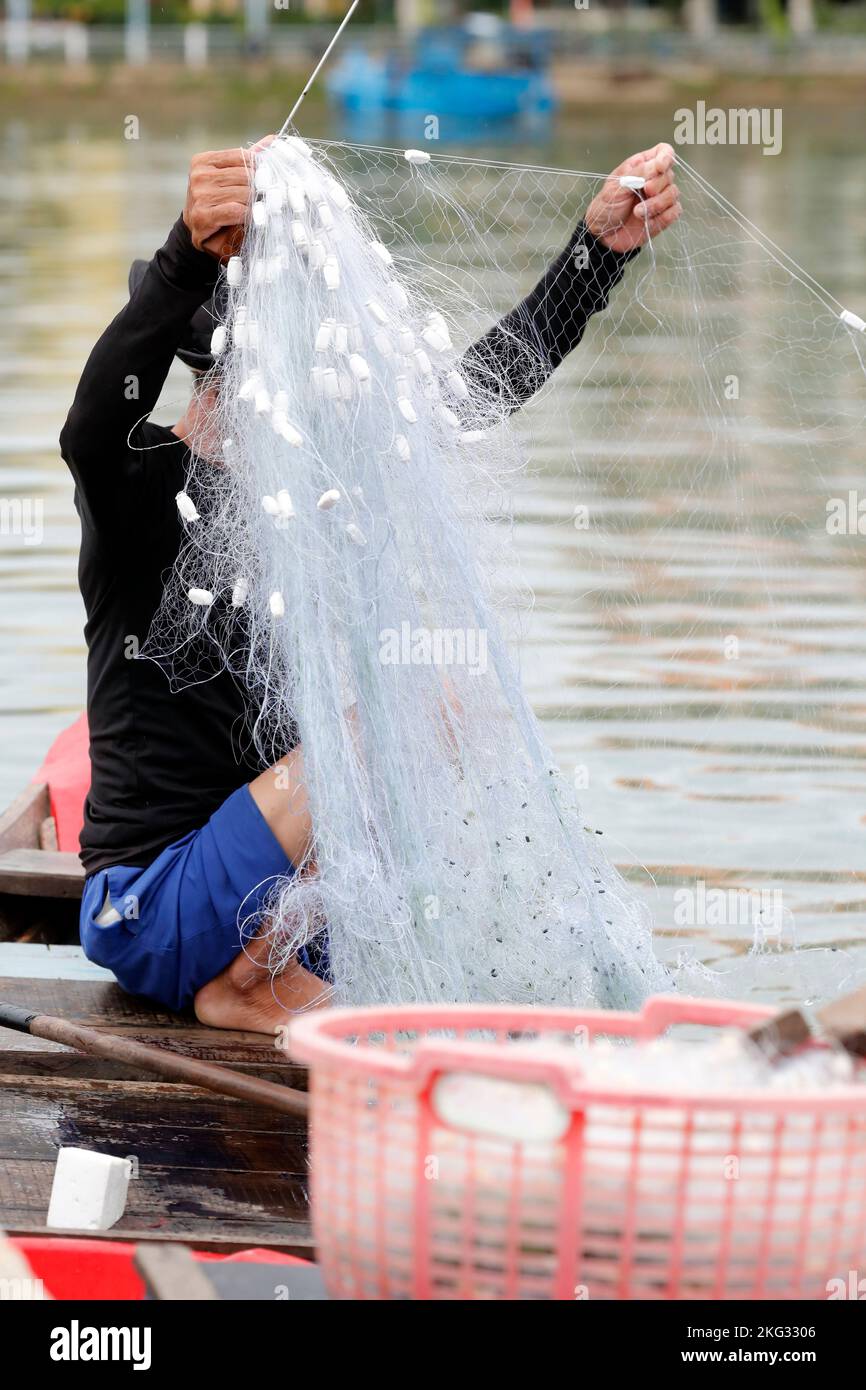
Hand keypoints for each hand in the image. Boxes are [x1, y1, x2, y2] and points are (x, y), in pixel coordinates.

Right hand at [182, 135, 272, 260]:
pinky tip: (250, 220)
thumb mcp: (233, 180)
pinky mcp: (202, 215)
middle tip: (267, 199)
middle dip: (259, 188)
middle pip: (245, 175)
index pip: (243, 156)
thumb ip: (249, 161)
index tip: (268, 181)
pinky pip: (236, 210)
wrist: (201, 234)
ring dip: (255, 204)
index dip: (259, 169)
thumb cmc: (221, 204)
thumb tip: (272, 139)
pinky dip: (248, 215)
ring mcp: (198, 195)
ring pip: (243, 193)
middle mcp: (199, 175)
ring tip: (258, 211)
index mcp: (203, 161)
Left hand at [584, 142, 680, 254]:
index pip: (664, 152)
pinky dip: (662, 216)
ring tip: (638, 212)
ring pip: (673, 193)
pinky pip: (675, 211)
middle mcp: (654, 179)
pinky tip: (646, 221)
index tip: (659, 167)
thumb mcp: (617, 186)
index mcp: (642, 165)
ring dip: (657, 203)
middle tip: (644, 191)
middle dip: (657, 184)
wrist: (603, 235)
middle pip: (669, 174)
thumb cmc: (606, 207)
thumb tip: (658, 165)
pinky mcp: (663, 216)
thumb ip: (638, 173)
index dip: (666, 157)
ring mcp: (660, 198)